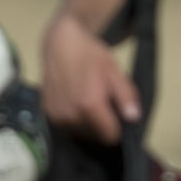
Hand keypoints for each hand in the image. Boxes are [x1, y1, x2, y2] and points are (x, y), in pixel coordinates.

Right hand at [39, 11, 141, 144]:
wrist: (61, 44)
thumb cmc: (91, 56)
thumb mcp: (114, 71)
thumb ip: (126, 97)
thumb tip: (134, 118)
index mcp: (89, 106)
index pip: (110, 136)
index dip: (118, 128)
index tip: (117, 114)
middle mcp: (70, 116)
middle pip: (95, 136)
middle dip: (102, 124)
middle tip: (102, 102)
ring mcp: (56, 116)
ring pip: (80, 133)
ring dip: (87, 124)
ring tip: (87, 101)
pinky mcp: (47, 114)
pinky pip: (66, 127)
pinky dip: (73, 119)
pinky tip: (74, 101)